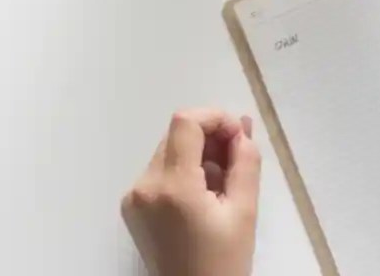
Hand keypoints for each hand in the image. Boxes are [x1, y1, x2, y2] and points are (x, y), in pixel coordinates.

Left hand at [122, 109, 261, 275]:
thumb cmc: (224, 261)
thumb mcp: (245, 210)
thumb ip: (245, 162)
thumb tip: (241, 129)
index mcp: (172, 187)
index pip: (185, 123)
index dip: (216, 118)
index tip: (239, 137)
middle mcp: (144, 186)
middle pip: (176, 135)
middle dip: (210, 137)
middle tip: (239, 159)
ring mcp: (133, 198)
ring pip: (169, 151)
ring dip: (199, 155)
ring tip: (224, 184)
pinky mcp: (133, 207)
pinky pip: (161, 172)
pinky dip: (185, 171)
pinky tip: (205, 195)